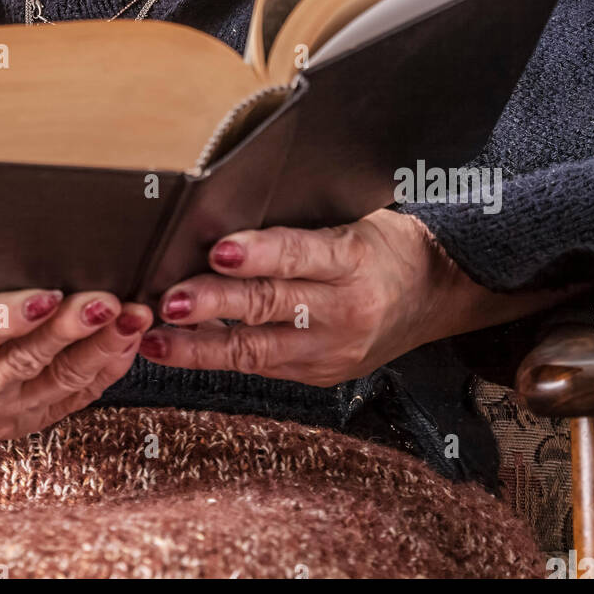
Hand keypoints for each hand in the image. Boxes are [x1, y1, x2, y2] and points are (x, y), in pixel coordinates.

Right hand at [0, 289, 152, 438]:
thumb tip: (26, 242)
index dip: (9, 316)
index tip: (47, 295)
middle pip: (25, 359)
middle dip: (71, 328)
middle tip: (105, 301)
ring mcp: (4, 414)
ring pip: (61, 380)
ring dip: (102, 346)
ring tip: (131, 317)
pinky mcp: (34, 422)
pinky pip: (78, 395)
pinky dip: (107, 365)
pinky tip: (127, 339)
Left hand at [138, 211, 569, 386]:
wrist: (436, 295)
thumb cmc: (383, 245)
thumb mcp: (352, 219)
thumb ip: (296, 226)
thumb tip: (222, 219)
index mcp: (356, 259)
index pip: (300, 255)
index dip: (258, 254)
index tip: (218, 251)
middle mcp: (346, 310)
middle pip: (272, 306)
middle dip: (214, 304)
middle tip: (169, 301)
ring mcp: (334, 351)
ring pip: (258, 350)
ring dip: (201, 345)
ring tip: (157, 338)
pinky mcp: (321, 375)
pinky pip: (262, 366)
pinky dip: (216, 358)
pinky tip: (178, 351)